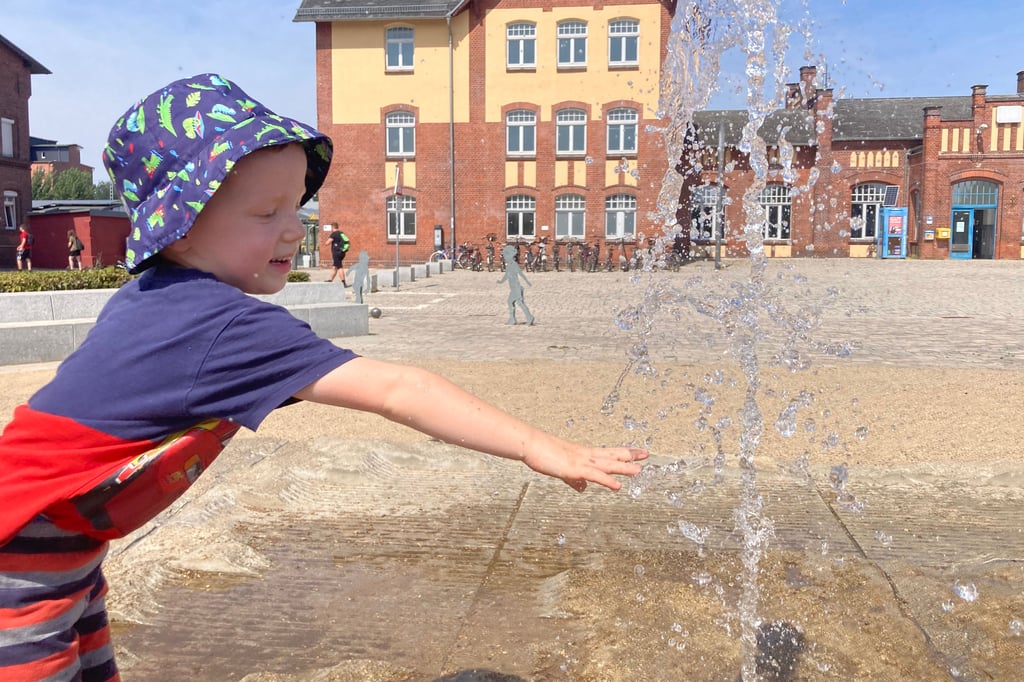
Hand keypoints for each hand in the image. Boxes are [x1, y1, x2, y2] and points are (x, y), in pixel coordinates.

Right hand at [522, 444, 647, 491]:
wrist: (530, 445)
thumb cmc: (542, 454)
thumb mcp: (562, 470)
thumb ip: (574, 480)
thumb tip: (583, 488)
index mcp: (583, 454)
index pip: (608, 453)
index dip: (623, 453)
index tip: (637, 452)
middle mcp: (585, 455)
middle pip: (611, 455)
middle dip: (629, 455)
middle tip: (646, 454)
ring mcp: (580, 461)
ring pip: (606, 464)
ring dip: (623, 467)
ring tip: (639, 470)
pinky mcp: (573, 468)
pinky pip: (593, 475)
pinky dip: (606, 480)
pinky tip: (617, 486)